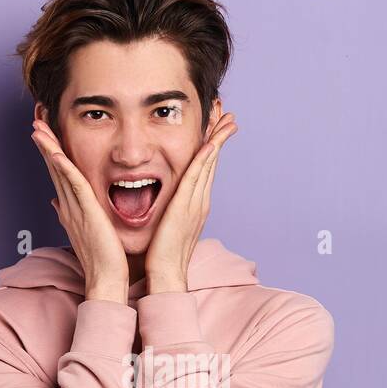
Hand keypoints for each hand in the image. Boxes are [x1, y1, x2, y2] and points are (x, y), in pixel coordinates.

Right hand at [30, 118, 127, 297]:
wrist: (106, 280)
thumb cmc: (103, 260)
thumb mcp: (85, 231)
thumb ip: (72, 214)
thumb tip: (56, 203)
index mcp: (70, 209)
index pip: (58, 175)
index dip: (51, 153)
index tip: (45, 133)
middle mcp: (68, 207)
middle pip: (53, 168)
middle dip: (45, 143)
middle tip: (36, 120)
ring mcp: (75, 209)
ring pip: (59, 172)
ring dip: (48, 148)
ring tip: (38, 127)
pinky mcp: (86, 213)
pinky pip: (73, 185)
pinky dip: (63, 167)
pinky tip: (56, 151)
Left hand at [144, 111, 237, 292]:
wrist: (165, 275)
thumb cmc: (160, 255)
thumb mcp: (165, 225)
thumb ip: (165, 210)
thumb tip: (159, 200)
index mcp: (194, 205)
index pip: (205, 168)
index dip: (212, 145)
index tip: (216, 126)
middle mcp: (200, 201)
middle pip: (213, 161)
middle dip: (220, 135)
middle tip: (227, 112)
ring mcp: (196, 204)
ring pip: (209, 164)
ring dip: (217, 138)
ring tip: (225, 117)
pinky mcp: (186, 207)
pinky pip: (198, 177)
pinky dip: (205, 158)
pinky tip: (210, 142)